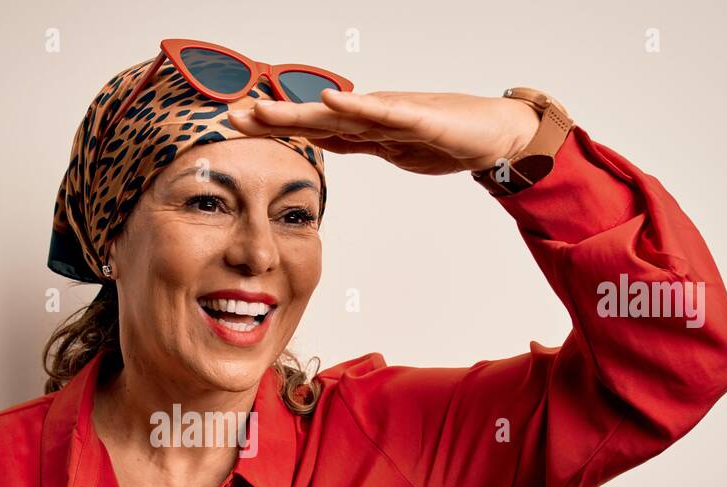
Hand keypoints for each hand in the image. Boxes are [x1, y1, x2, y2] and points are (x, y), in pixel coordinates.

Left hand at [228, 89, 541, 176]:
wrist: (495, 135)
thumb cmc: (444, 138)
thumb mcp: (390, 148)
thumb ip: (357, 143)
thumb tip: (322, 142)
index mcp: (364, 125)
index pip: (310, 126)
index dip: (273, 125)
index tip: (236, 124)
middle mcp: (372, 114)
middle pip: (314, 117)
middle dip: (272, 118)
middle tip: (232, 117)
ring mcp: (395, 114)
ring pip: (340, 113)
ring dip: (300, 111)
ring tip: (264, 109)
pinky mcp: (420, 119)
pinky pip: (384, 113)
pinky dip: (355, 106)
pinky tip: (330, 99)